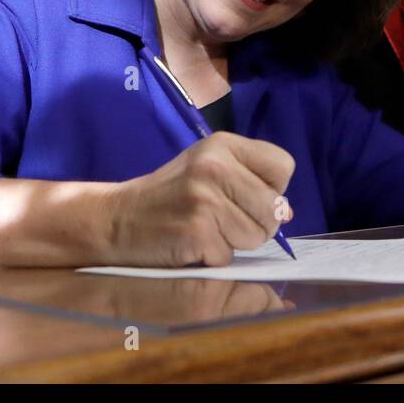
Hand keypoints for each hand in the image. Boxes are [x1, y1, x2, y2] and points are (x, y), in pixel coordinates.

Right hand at [105, 132, 295, 267]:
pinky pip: (229, 256)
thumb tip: (287, 212)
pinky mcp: (197, 230)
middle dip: (256, 224)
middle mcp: (216, 165)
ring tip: (204, 230)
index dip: (272, 189)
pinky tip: (190, 244)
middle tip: (221, 221)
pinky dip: (213, 258)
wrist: (116, 220)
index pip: (283, 165)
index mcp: (223, 144)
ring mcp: (205, 198)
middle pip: (274, 207)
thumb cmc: (170, 198)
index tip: (246, 198)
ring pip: (257, 236)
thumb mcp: (209, 173)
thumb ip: (250, 183)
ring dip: (234, 244)